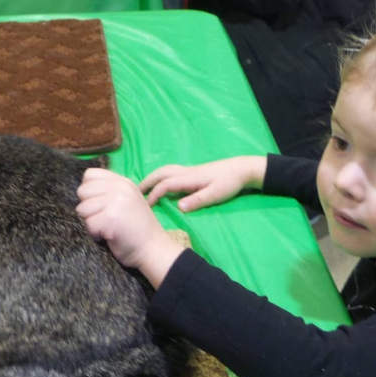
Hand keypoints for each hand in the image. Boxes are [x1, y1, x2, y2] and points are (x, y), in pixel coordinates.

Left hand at [77, 168, 186, 286]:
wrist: (153, 248)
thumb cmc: (136, 229)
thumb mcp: (127, 200)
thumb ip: (109, 191)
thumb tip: (83, 188)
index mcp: (123, 182)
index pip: (89, 175)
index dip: (89, 191)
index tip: (99, 205)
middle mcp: (120, 187)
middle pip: (82, 191)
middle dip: (88, 208)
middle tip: (104, 218)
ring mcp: (116, 201)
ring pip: (82, 209)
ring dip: (91, 222)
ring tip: (108, 227)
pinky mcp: (110, 217)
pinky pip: (88, 224)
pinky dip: (95, 234)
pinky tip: (109, 236)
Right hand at [140, 156, 268, 211]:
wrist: (242, 169)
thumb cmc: (230, 182)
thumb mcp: (216, 194)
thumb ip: (198, 200)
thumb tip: (179, 207)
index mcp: (189, 178)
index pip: (165, 185)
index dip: (153, 195)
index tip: (146, 207)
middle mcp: (185, 172)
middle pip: (160, 173)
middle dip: (146, 182)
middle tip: (134, 193)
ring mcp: (189, 170)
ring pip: (165, 171)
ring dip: (152, 178)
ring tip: (143, 188)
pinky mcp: (193, 172)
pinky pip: (170, 172)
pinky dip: (160, 177)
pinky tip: (161, 184)